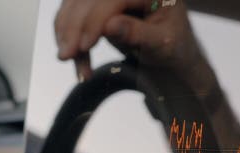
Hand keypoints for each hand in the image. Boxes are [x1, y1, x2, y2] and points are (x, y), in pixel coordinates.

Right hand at [54, 0, 210, 88]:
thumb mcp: (163, 44)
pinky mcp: (98, 4)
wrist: (171, 52)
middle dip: (75, 27)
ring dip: (66, 31)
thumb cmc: (173, 47)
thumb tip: (110, 26)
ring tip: (67, 58)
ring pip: (76, 4)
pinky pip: (74, 13)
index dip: (96, 20)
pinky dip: (66, 33)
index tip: (85, 46)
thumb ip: (139, 34)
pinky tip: (69, 53)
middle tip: (66, 56)